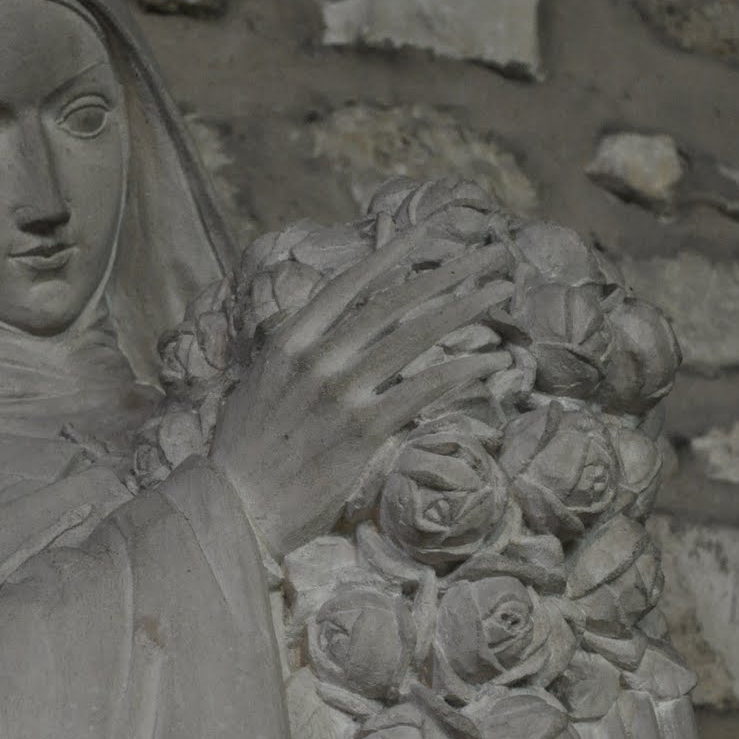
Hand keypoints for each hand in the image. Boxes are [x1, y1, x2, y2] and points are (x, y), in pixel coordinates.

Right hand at [210, 219, 512, 558]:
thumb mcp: (259, 387)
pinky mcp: (362, 429)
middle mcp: (317, 357)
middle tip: (492, 252)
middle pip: (396, 301)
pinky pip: (424, 389)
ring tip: (503, 289)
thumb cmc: (246, 456)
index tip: (433, 230)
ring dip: (467, 307)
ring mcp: (341, 392)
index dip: (397, 252)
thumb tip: (310, 333)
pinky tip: (492, 361)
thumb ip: (291, 356)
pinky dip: (463, 370)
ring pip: (417, 334)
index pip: (352, 283)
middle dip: (450, 270)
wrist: (235, 508)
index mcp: (290, 341)